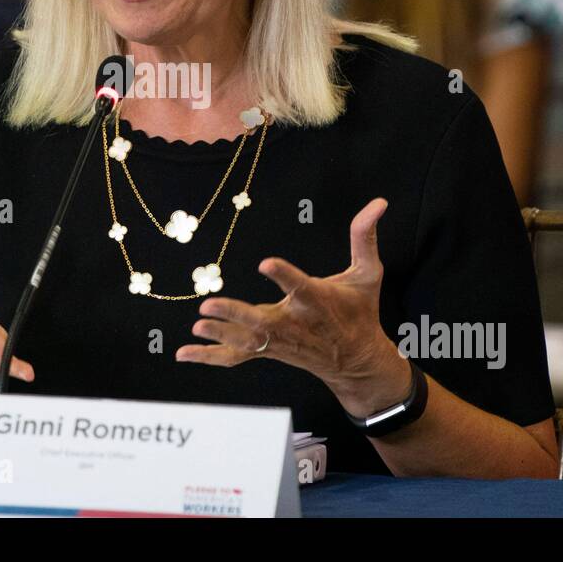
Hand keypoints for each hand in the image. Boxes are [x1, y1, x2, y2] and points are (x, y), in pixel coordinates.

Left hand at [175, 197, 406, 414]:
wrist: (356, 359)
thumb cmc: (360, 311)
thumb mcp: (368, 274)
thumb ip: (365, 237)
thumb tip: (379, 202)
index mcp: (318, 301)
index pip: (300, 287)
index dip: (284, 276)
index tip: (266, 263)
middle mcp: (296, 323)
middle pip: (263, 322)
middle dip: (236, 315)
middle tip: (208, 306)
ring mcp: (279, 341)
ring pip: (247, 341)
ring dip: (221, 333)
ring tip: (198, 324)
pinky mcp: (269, 350)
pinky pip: (237, 356)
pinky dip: (210, 356)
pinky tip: (183, 354)